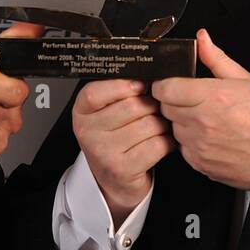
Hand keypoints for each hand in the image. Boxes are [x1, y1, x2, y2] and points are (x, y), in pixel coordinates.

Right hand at [72, 78, 174, 227]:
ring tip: (158, 126)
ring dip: (162, 124)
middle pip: (132, 106)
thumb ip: (117, 90)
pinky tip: (161, 142)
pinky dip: (166, 142)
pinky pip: (157, 145)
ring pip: (149, 124)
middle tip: (154, 108)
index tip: (139, 86)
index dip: (123, 85)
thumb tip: (146, 69)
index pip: (96, 91)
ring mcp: (104, 152)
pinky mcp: (123, 169)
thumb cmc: (115, 137)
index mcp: (82, 112)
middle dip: (151, 105)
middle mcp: (88, 132)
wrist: (113, 180)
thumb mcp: (106, 111)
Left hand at [152, 29, 249, 192]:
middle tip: (194, 101)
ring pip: (174, 130)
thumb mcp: (246, 79)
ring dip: (183, 123)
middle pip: (166, 108)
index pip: (165, 88)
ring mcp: (201, 147)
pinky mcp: (203, 166)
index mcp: (212, 97)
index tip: (171, 84)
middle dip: (174, 102)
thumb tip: (202, 39)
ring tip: (207, 120)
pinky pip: (184, 150)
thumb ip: (216, 58)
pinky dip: (192, 144)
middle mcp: (203, 123)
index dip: (165, 84)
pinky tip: (212, 138)